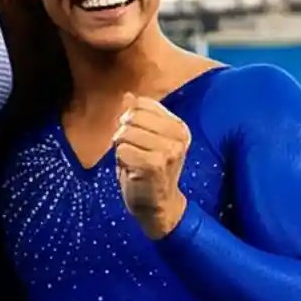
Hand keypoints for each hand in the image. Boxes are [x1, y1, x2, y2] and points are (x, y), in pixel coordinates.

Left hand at [112, 92, 190, 238]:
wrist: (158, 206)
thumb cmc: (148, 171)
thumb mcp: (147, 140)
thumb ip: (139, 117)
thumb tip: (128, 95)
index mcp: (179, 127)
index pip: (142, 104)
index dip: (129, 119)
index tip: (137, 139)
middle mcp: (179, 136)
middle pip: (131, 117)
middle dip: (123, 135)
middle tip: (134, 153)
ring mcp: (169, 150)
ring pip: (125, 133)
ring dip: (122, 149)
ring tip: (134, 162)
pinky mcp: (156, 164)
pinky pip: (122, 150)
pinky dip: (121, 161)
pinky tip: (133, 171)